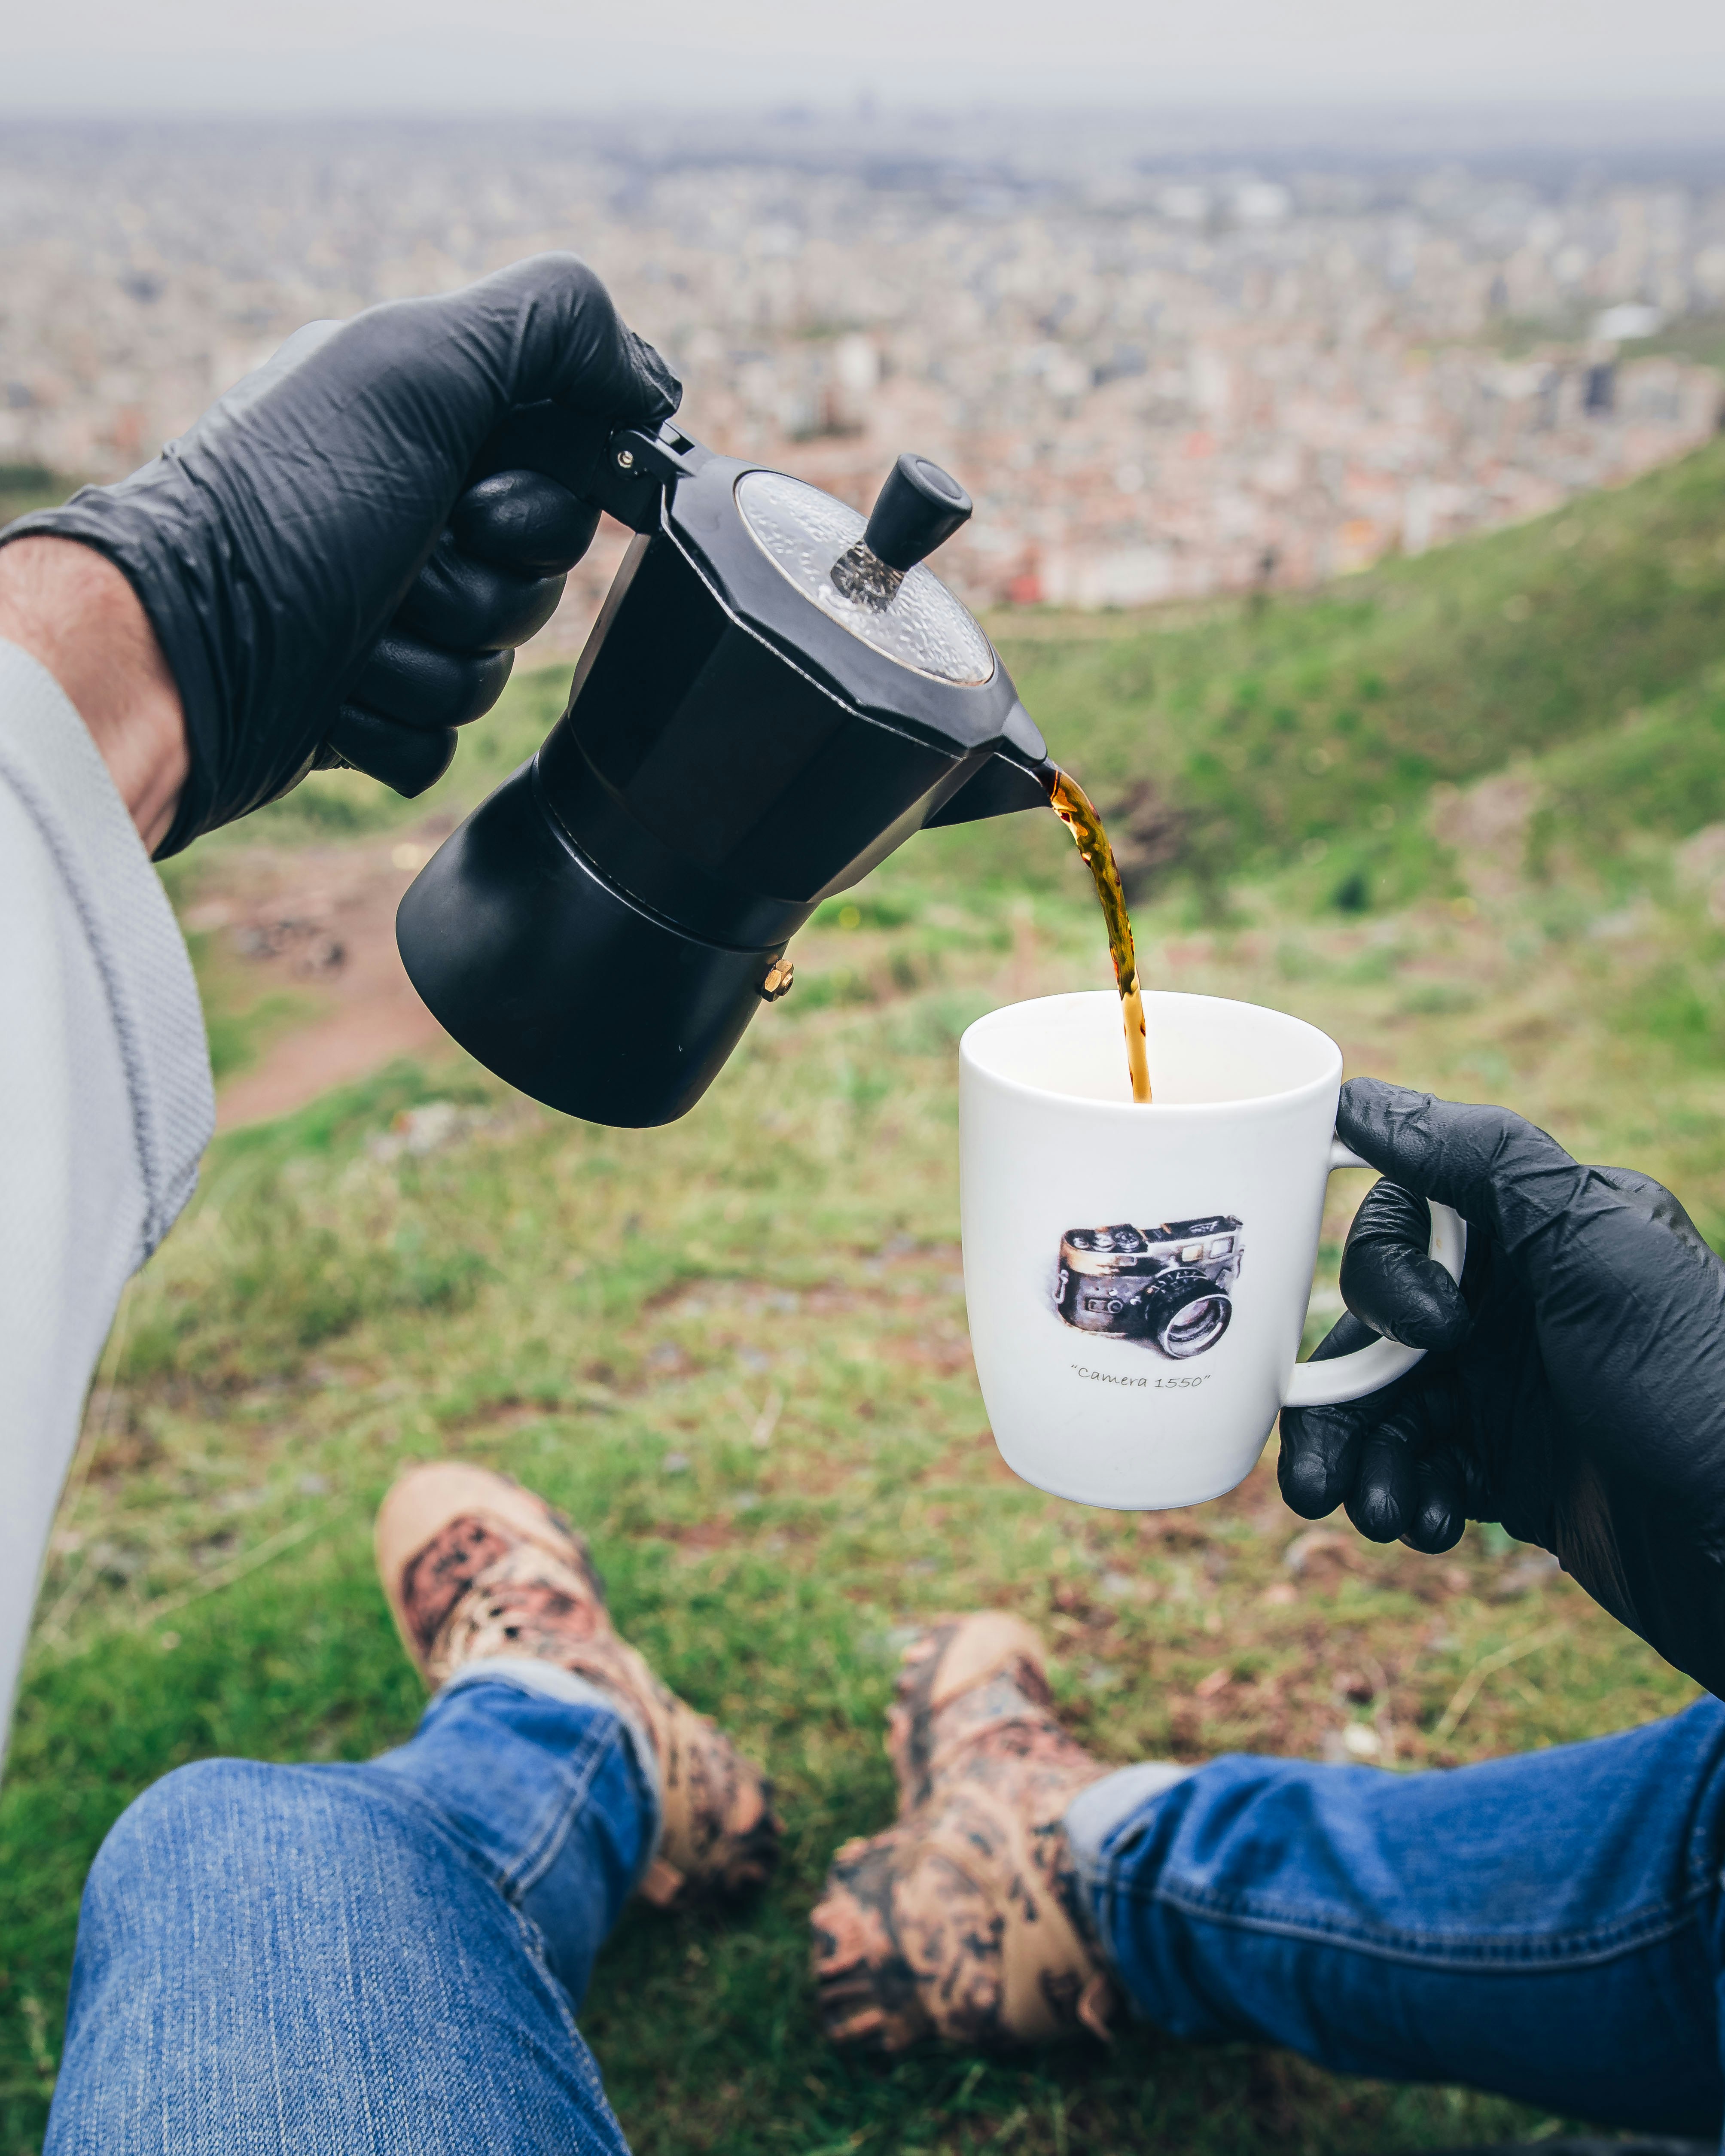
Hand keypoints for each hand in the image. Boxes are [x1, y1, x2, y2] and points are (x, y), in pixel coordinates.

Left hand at [1, 254, 676, 855]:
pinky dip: (395, 721)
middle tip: (409, 554)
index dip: (557, 494)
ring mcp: (388, 613)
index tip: (489, 496)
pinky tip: (335, 691)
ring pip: (497, 666)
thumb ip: (554, 326)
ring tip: (356, 627)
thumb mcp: (419, 361)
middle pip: (545, 573)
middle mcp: (409, 512)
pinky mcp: (369, 705)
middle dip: (486, 581)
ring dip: (433, 657)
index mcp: (426, 424)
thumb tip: (652, 378)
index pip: (570, 462)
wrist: (183, 650)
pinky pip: (444, 740)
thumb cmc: (286, 500)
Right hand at [1279, 1077, 1724, 1697]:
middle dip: (1340, 1397)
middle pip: (1372, 1323)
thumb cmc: (1694, 1385)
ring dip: (1364, 1460)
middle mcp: (1515, 1300)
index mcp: (1536, 1232)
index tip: (1430, 1331)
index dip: (1388, 1273)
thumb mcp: (1596, 1248)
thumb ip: (1483, 1160)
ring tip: (1384, 1516)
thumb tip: (1359, 1097)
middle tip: (1329, 1469)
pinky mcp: (1511, 1465)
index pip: (1405, 1218)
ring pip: (1382, 1405)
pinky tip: (1429, 1525)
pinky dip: (1408, 1493)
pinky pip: (1420, 1465)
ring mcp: (1510, 1386)